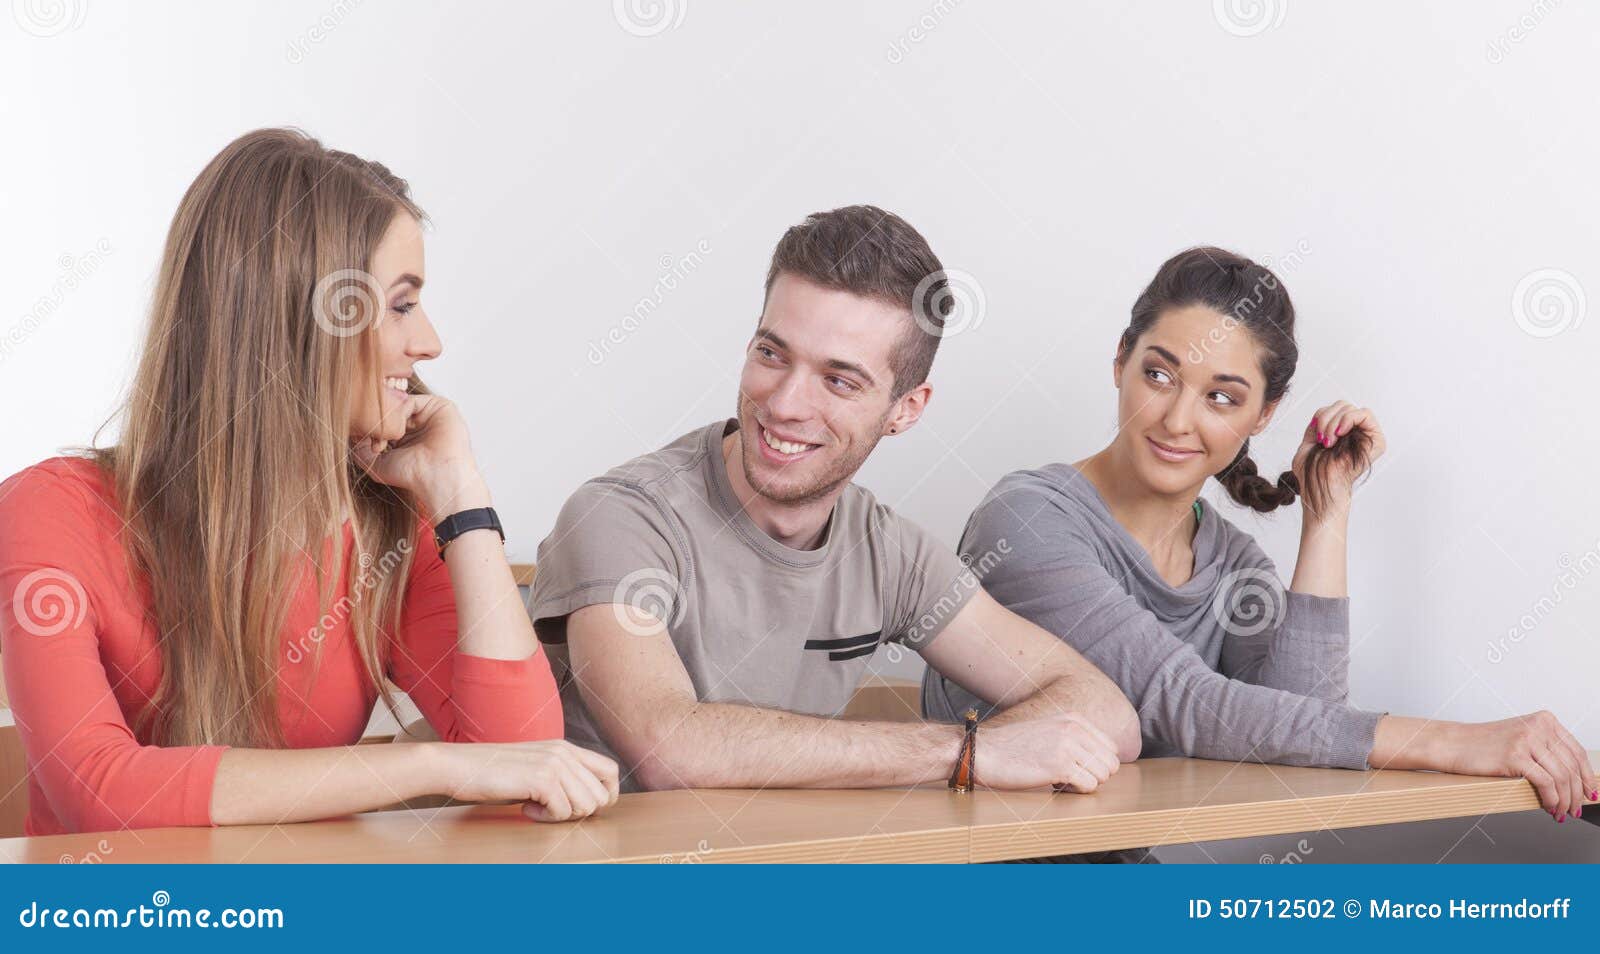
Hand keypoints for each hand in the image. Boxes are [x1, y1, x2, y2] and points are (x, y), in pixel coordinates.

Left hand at [352, 394, 488, 522]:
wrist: (437, 477)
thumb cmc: (412, 475)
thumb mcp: (376, 465)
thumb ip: (360, 451)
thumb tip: (350, 436)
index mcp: (407, 439)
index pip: (384, 422)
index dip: (371, 427)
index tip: (364, 440)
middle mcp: (419, 426)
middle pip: (391, 411)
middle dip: (378, 421)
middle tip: (375, 438)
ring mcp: (430, 416)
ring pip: (400, 404)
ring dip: (388, 417)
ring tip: (385, 436)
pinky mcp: (441, 407)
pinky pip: (413, 400)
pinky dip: (400, 410)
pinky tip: (398, 427)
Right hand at [431, 740, 621, 821]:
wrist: (457, 766)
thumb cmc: (491, 773)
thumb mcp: (534, 769)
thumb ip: (560, 778)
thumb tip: (587, 804)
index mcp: (566, 747)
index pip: (611, 771)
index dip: (605, 796)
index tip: (579, 809)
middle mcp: (565, 752)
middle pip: (602, 795)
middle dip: (580, 812)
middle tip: (551, 810)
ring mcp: (555, 763)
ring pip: (586, 806)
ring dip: (562, 816)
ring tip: (536, 808)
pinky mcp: (542, 778)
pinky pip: (563, 811)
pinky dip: (545, 818)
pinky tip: (525, 808)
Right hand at [972, 713, 1121, 792]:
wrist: (982, 751)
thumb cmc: (1010, 747)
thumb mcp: (1047, 730)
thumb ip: (1073, 738)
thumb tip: (1099, 762)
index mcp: (1073, 719)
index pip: (1110, 747)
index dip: (1095, 764)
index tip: (1075, 768)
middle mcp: (1074, 729)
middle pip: (1110, 763)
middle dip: (1093, 776)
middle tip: (1069, 778)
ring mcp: (1068, 746)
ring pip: (1102, 776)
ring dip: (1084, 784)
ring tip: (1060, 781)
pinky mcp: (1060, 766)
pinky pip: (1088, 786)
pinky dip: (1075, 792)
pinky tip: (1054, 785)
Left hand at [1291, 400, 1386, 511]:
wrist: (1319, 488)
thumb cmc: (1312, 473)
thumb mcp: (1307, 444)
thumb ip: (1315, 426)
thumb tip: (1321, 413)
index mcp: (1340, 434)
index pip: (1333, 409)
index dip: (1322, 417)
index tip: (1316, 436)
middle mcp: (1355, 433)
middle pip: (1342, 405)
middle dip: (1326, 419)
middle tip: (1322, 439)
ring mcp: (1366, 436)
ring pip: (1350, 407)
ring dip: (1333, 422)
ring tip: (1329, 441)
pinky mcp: (1376, 440)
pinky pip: (1365, 413)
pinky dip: (1348, 419)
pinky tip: (1339, 433)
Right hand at [1430, 712, 1594, 821]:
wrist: (1451, 744)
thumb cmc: (1482, 745)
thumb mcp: (1520, 739)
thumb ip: (1545, 750)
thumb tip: (1573, 778)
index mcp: (1543, 720)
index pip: (1576, 752)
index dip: (1586, 777)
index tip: (1589, 793)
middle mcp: (1538, 726)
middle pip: (1572, 767)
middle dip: (1577, 794)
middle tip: (1575, 809)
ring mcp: (1526, 739)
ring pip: (1561, 777)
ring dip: (1565, 801)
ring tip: (1561, 812)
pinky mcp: (1515, 755)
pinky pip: (1546, 783)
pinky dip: (1552, 799)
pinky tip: (1548, 807)